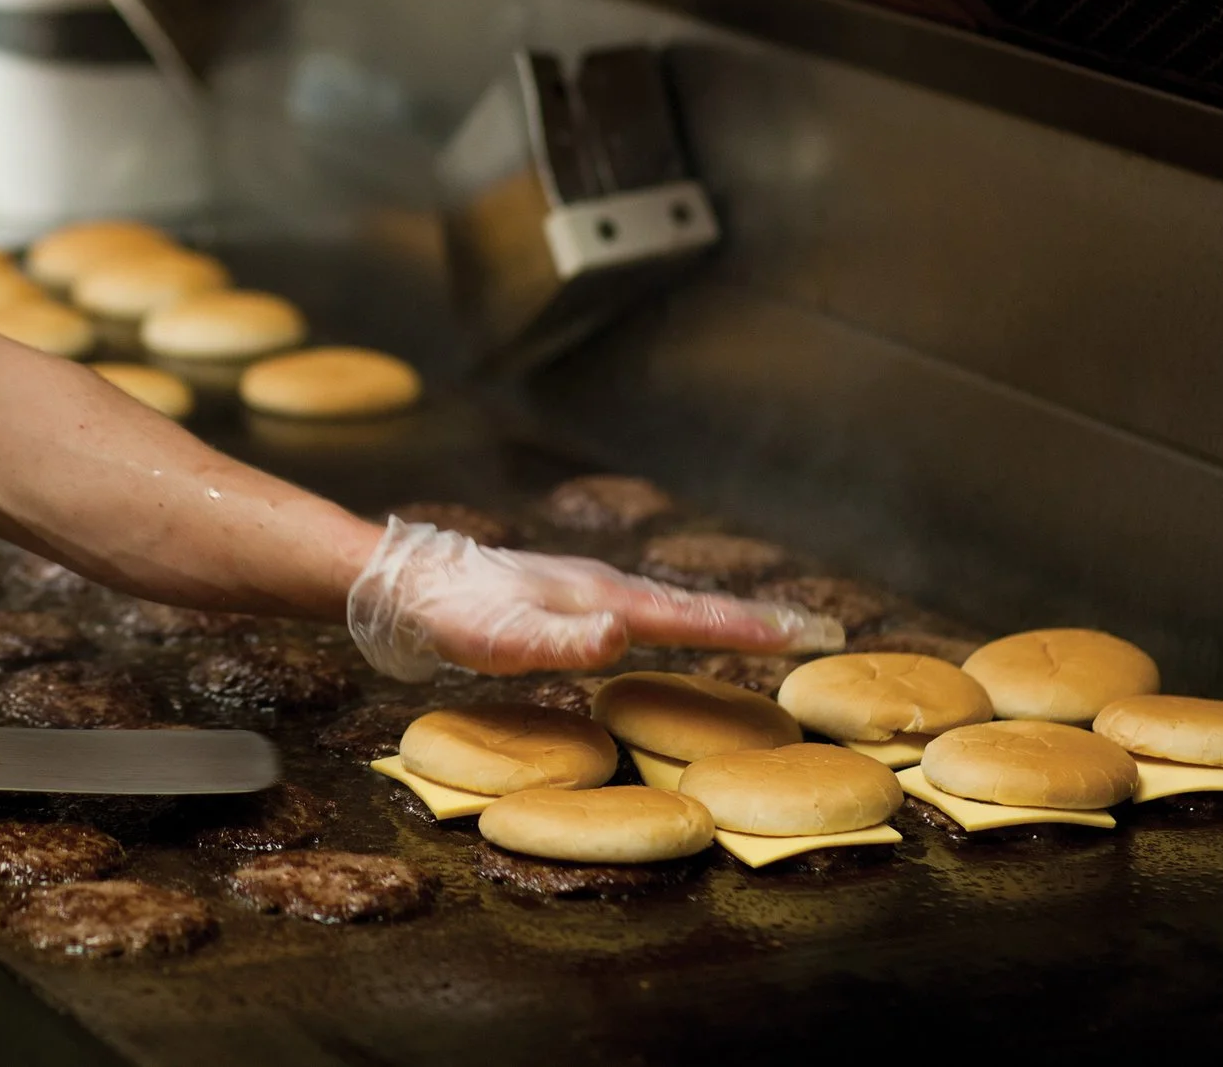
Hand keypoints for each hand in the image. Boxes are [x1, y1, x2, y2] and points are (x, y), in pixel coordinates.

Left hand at [347, 517, 842, 679]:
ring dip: (723, 618)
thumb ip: (563, 640)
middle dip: (755, 620)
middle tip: (816, 630)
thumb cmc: (453, 617)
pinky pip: (643, 609)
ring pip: (671, 605)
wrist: (407, 582)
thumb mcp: (502, 639)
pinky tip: (678, 628)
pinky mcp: (569, 596)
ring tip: (768, 630)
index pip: (691, 617)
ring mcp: (587, 587)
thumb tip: (623, 631)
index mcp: (600, 596)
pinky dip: (681, 619)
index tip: (806, 633)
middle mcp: (603, 586)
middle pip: (694, 606)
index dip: (749, 630)